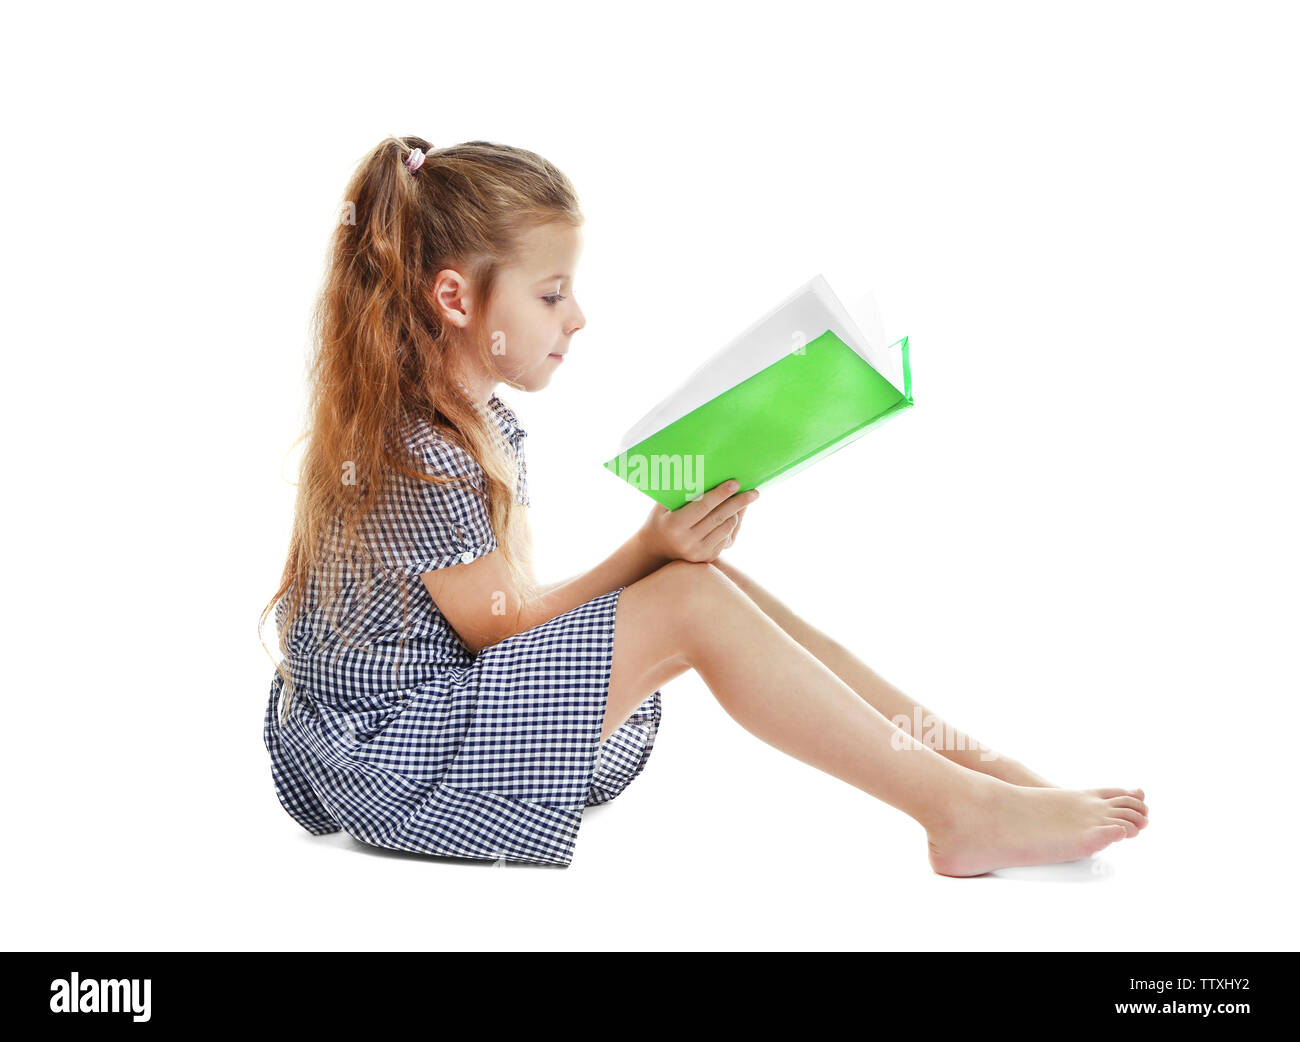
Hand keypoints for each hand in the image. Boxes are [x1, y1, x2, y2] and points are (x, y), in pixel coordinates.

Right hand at [637, 479, 759, 563]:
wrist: (656, 548)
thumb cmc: (662, 517)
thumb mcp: (664, 504)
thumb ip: (681, 490)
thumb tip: (705, 471)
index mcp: (675, 525)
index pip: (702, 506)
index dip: (720, 494)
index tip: (735, 483)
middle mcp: (686, 541)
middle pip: (719, 517)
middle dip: (738, 503)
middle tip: (754, 492)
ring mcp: (697, 552)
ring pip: (726, 528)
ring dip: (737, 513)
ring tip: (744, 501)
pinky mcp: (706, 558)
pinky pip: (726, 538)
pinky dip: (731, 525)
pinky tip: (734, 515)